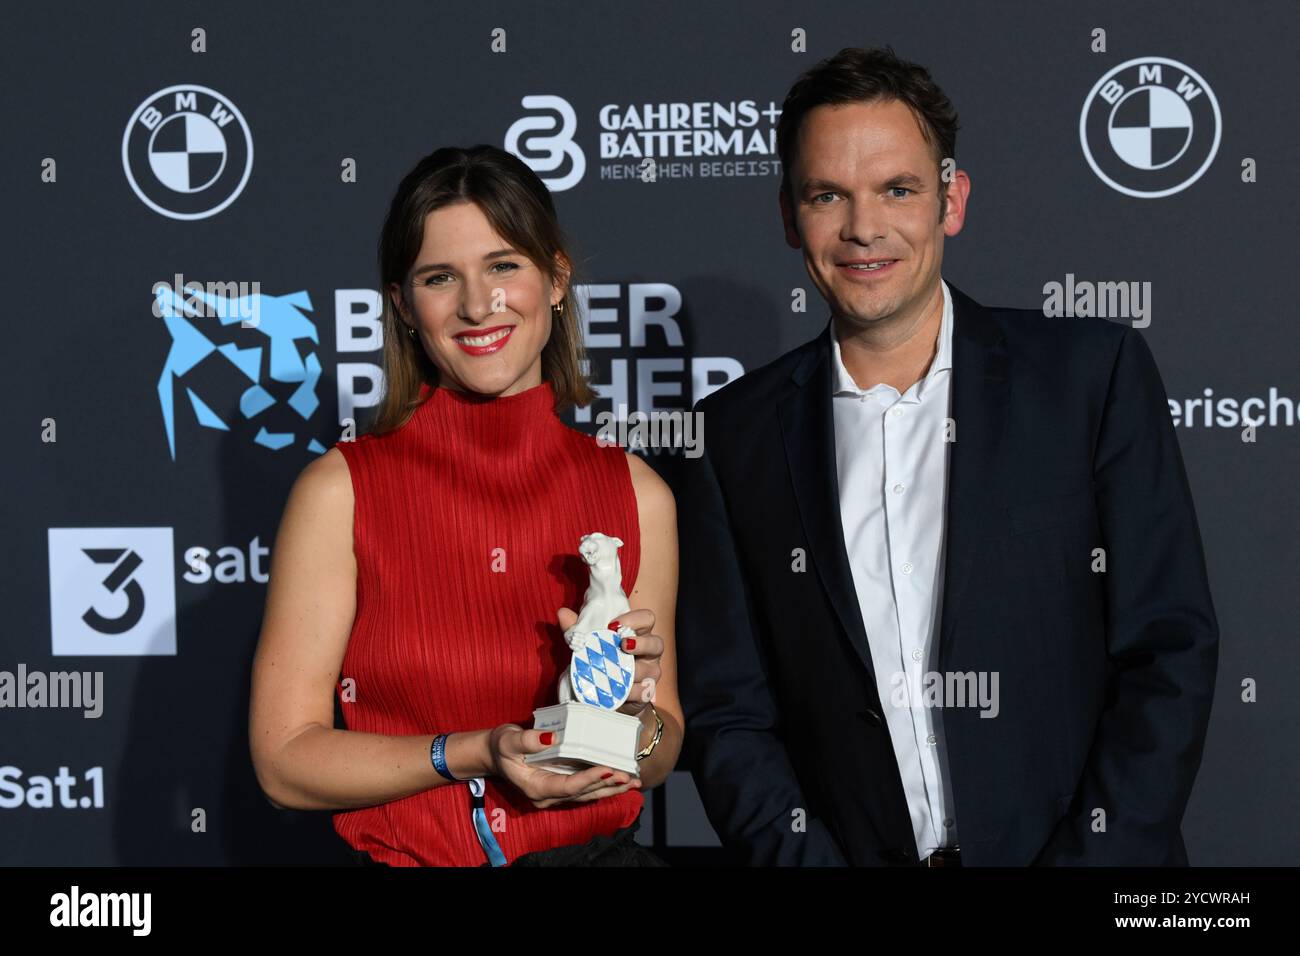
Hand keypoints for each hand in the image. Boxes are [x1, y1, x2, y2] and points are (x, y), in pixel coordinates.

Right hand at [486, 723, 640, 808]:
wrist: (494, 754)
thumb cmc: (501, 746)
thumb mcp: (509, 740)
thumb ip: (528, 740)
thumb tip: (552, 737)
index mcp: (536, 787)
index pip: (569, 786)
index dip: (591, 778)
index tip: (610, 769)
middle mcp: (548, 795)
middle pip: (584, 793)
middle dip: (608, 785)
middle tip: (630, 777)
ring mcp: (556, 792)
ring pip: (588, 794)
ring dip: (611, 788)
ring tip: (634, 781)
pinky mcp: (561, 784)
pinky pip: (586, 788)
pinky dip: (604, 783)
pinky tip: (620, 778)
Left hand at [556, 606, 661, 717]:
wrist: (605, 696)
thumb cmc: (600, 663)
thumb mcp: (587, 645)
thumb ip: (576, 630)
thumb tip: (562, 613)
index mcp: (637, 635)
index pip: (647, 618)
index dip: (635, 618)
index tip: (613, 625)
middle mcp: (649, 653)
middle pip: (657, 643)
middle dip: (642, 643)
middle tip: (622, 645)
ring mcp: (650, 673)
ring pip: (651, 670)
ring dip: (633, 670)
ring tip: (616, 672)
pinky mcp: (646, 693)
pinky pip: (644, 691)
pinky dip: (633, 691)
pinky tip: (622, 691)